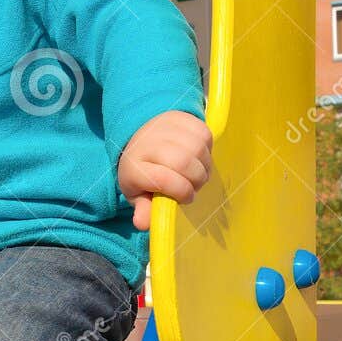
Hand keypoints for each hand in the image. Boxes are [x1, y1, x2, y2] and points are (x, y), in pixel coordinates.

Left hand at [117, 111, 211, 229]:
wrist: (139, 134)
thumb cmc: (143, 170)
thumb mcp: (138, 193)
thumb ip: (143, 209)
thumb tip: (144, 224)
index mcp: (134, 166)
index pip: (162, 179)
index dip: (181, 192)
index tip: (185, 198)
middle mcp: (148, 143)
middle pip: (183, 163)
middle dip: (195, 180)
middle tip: (193, 186)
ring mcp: (165, 127)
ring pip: (197, 149)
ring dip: (204, 166)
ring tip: (195, 172)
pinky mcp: (181, 117)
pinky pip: (205, 134)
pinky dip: (207, 149)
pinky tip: (198, 155)